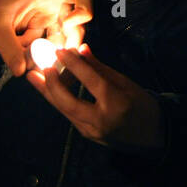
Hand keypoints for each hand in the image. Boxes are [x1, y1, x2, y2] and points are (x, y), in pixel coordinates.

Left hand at [0, 0, 92, 76]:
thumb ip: (9, 47)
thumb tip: (20, 71)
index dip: (83, 9)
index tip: (66, 24)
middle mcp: (53, 6)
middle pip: (76, 25)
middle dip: (65, 47)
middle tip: (48, 63)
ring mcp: (48, 19)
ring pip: (60, 41)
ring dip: (44, 56)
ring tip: (20, 59)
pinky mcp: (41, 30)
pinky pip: (45, 47)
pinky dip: (31, 55)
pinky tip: (12, 54)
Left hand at [26, 45, 162, 152]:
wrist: (153, 137)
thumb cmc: (144, 106)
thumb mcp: (127, 83)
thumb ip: (101, 68)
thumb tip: (81, 50)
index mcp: (115, 104)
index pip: (90, 80)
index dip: (73, 64)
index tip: (60, 50)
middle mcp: (100, 120)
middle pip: (68, 102)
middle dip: (51, 84)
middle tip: (40, 67)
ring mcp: (91, 131)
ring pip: (63, 110)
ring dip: (48, 93)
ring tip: (33, 77)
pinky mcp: (87, 135)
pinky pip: (69, 115)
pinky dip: (59, 101)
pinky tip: (51, 89)